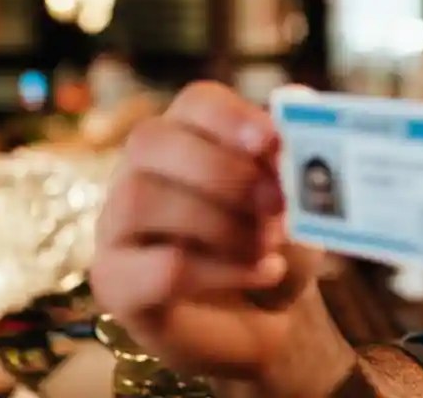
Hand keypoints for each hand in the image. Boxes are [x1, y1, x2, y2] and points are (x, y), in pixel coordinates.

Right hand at [89, 82, 351, 393]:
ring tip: (269, 247)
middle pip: (152, 140)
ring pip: (140, 199)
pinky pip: (156, 267)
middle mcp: (142, 172)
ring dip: (220, 223)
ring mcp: (118, 226)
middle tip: (277, 204)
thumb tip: (300, 102)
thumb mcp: (304, 205)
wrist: (269, 320)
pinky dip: (221, 271)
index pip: (195, 102)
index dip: (232, 117)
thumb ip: (299, 162)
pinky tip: (265, 273)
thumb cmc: (280, 247)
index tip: (273, 142)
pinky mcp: (117, 283)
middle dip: (222, 170)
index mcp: (190, 136)